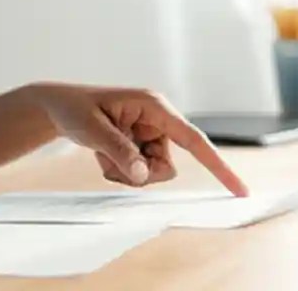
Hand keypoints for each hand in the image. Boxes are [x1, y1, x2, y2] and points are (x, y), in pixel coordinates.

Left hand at [32, 83, 248, 195]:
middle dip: (139, 171)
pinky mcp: (141, 146)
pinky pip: (140, 173)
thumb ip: (119, 150)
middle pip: (167, 167)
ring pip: (153, 173)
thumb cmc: (74, 109)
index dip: (218, 166)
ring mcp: (150, 135)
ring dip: (126, 172)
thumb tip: (144, 174)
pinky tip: (103, 153)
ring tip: (102, 151)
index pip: (194, 139)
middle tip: (109, 156)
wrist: (57, 108)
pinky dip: (120, 171)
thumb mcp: (93, 129)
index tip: (240, 191)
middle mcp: (158, 120)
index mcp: (154, 106)